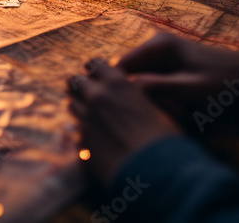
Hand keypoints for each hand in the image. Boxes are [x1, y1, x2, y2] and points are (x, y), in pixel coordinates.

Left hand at [68, 59, 181, 184]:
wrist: (155, 174)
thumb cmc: (166, 140)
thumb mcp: (161, 110)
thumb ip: (143, 97)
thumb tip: (140, 92)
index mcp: (117, 84)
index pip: (95, 64)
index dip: (95, 67)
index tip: (96, 71)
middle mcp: (97, 98)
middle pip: (75, 81)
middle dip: (80, 84)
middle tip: (86, 89)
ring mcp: (86, 120)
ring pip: (72, 104)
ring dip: (79, 106)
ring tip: (89, 112)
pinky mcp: (82, 143)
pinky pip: (78, 132)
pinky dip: (85, 133)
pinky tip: (96, 140)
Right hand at [117, 33, 238, 120]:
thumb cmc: (226, 81)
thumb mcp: (191, 88)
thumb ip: (157, 86)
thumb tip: (124, 87)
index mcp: (157, 45)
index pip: (119, 66)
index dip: (123, 89)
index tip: (142, 109)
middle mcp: (155, 46)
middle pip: (131, 77)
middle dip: (146, 98)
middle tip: (174, 112)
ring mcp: (162, 56)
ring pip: (142, 84)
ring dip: (158, 101)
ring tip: (183, 112)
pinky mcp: (170, 67)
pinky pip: (155, 85)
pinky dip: (166, 100)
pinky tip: (184, 109)